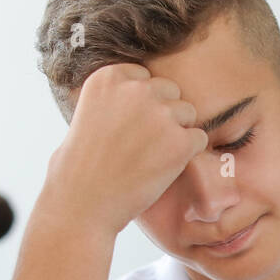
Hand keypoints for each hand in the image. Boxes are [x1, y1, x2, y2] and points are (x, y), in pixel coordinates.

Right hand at [41, 63, 208, 237]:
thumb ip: (115, 98)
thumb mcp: (87, 114)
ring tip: (150, 158)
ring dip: (177, 133)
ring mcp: (161, 114)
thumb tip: (140, 96)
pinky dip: (187, 154)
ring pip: (188, 113)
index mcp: (110, 76)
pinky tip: (163, 169)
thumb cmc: (80, 166)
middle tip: (142, 145)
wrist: (82, 202)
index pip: (145, 77)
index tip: (128, 127)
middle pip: (170, 91)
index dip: (141, 104)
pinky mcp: (180, 141)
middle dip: (162, 115)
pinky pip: (199, 138)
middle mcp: (137, 88)